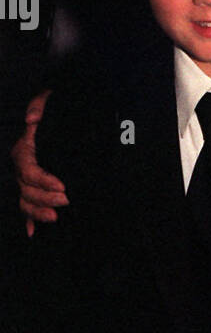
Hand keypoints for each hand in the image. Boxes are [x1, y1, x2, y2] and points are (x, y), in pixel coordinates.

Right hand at [12, 89, 66, 235]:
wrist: (64, 119)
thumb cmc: (56, 111)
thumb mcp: (49, 100)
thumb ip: (40, 105)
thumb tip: (32, 119)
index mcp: (24, 149)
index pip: (28, 170)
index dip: (43, 181)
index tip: (62, 186)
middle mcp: (22, 166)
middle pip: (26, 189)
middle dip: (45, 199)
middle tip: (67, 201)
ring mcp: (26, 180)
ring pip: (25, 201)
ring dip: (38, 212)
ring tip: (56, 217)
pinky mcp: (34, 189)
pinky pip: (27, 207)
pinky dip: (30, 220)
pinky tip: (34, 232)